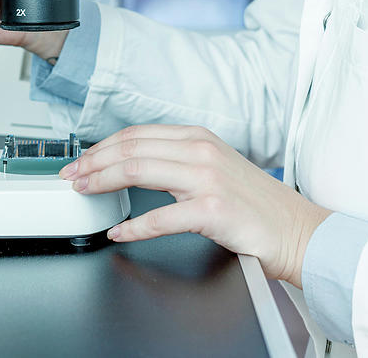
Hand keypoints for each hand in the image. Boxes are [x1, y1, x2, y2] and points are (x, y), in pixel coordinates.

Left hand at [60, 124, 330, 286]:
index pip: (137, 133)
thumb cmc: (252, 202)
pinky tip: (119, 232)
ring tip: (84, 192)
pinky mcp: (212, 209)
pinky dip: (134, 226)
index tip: (82, 159)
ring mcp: (206, 177)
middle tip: (71, 175)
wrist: (296, 228)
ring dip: (103, 181)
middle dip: (93, 161)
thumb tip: (132, 164)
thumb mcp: (212, 165)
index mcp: (196, 136)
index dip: (103, 145)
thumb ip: (176, 159)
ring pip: (139, 170)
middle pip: (131, 148)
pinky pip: (161, 217)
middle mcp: (199, 149)